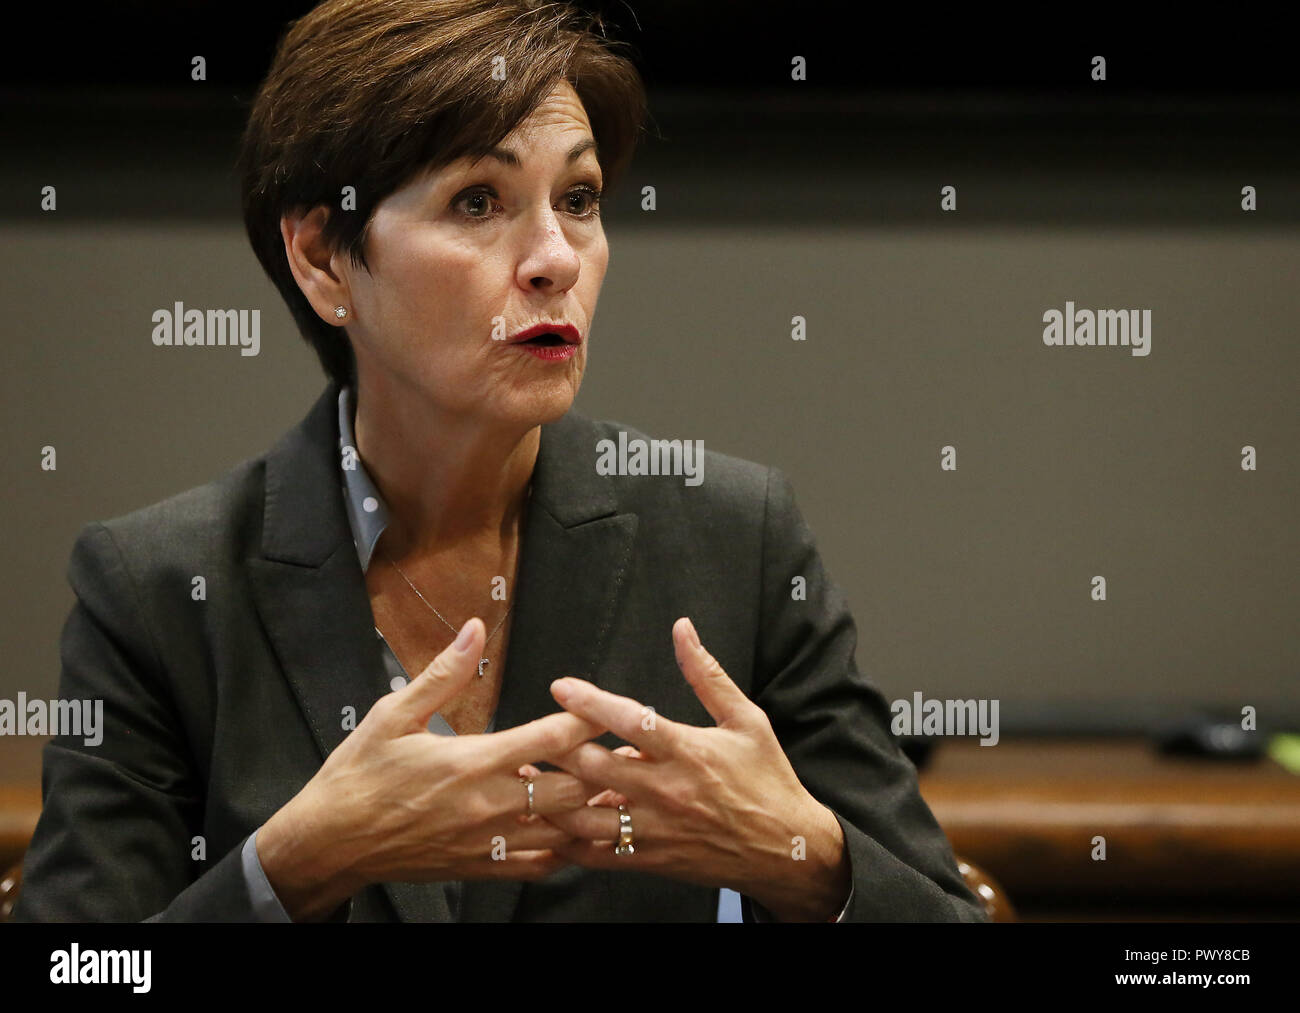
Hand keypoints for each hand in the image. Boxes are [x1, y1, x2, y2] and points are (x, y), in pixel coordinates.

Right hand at [257, 618, 607, 920]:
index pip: (552, 739)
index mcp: (473, 761)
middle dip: (602, 770)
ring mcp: (488, 841)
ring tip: (613, 792)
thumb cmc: (359, 776)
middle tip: (624, 751)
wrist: (330, 842)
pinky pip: (539, 866)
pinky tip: (572, 832)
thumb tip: (474, 631)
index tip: (610, 708)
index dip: (589, 721)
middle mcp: (489, 804)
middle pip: (573, 791)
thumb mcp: (394, 714)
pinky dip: (564, 850)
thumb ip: (444, 674)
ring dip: (590, 812)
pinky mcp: (481, 867)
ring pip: (564, 833)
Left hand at [540, 617, 850, 921]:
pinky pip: (599, 854)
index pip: (632, 722)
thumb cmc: (768, 780)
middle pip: (597, 769)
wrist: (787, 850)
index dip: (592, 703)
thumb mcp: (746, 719)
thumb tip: (683, 629)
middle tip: (528, 733)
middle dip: (558, 750)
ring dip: (554, 798)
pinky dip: (569, 841)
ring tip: (526, 779)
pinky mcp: (651, 859)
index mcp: (689, 751)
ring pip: (588, 817)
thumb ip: (707, 674)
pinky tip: (548, 825)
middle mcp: (667, 791)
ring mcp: (656, 829)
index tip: (561, 686)